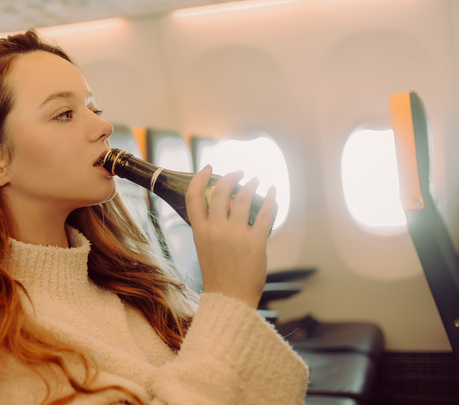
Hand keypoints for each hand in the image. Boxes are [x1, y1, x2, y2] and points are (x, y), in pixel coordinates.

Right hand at [185, 166, 276, 308]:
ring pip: (244, 198)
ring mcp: (236, 235)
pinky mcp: (255, 242)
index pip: (194, 197)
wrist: (230, 299)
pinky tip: (273, 193)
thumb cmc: (218, 275)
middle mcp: (216, 230)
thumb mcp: (205, 248)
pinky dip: (271, 200)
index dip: (200, 178)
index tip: (208, 168)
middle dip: (231, 177)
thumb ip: (210, 228)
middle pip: (221, 192)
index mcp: (200, 231)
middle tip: (239, 173)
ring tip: (257, 181)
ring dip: (252, 185)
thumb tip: (224, 209)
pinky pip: (265, 214)